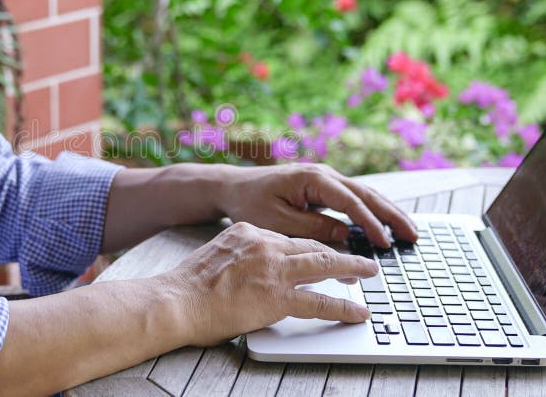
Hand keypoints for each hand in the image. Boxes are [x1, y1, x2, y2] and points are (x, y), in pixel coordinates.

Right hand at [166, 222, 377, 346]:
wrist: (177, 301)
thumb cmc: (188, 286)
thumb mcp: (215, 255)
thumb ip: (238, 257)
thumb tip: (250, 270)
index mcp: (247, 232)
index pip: (287, 239)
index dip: (307, 249)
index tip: (319, 255)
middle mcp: (264, 244)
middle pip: (310, 245)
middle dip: (337, 253)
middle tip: (357, 260)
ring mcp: (273, 268)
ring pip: (323, 265)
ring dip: (351, 269)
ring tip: (369, 273)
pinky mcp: (278, 296)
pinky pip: (319, 301)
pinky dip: (343, 307)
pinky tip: (357, 312)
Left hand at [217, 163, 416, 247]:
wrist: (234, 188)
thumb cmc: (250, 203)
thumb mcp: (277, 221)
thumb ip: (312, 227)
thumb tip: (345, 235)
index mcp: (312, 179)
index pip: (349, 201)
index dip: (369, 223)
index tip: (384, 242)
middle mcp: (324, 174)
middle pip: (366, 194)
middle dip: (391, 215)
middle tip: (414, 235)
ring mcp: (325, 179)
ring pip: (364, 195)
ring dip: (387, 212)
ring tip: (409, 231)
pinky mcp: (323, 188)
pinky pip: (353, 199)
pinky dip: (372, 211)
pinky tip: (386, 224)